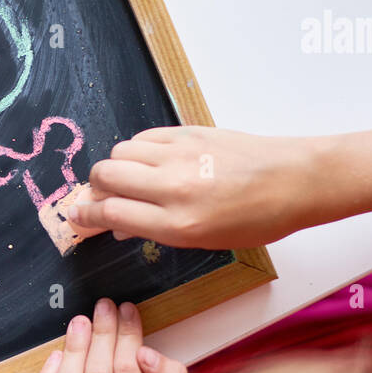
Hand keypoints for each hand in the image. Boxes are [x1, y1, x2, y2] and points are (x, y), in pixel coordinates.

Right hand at [68, 127, 319, 248]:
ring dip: (115, 166)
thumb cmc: (257, 218)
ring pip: (120, 151)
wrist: (295, 180)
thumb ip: (157, 229)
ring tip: (129, 178)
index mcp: (179, 224)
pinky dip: (137, 150)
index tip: (76, 216)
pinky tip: (150, 161)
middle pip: (105, 176)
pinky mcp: (189, 132)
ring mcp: (181, 155)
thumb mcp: (204, 240)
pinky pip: (144, 137)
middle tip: (102, 196)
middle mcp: (174, 187)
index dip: (85, 215)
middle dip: (95, 188)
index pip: (110, 213)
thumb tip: (119, 224)